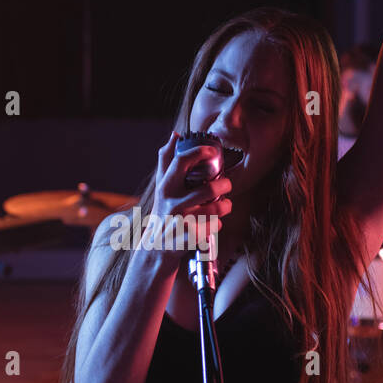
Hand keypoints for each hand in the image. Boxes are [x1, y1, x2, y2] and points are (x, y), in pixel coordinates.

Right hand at [149, 131, 232, 262]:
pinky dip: (216, 225)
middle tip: (227, 184)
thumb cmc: (163, 211)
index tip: (212, 150)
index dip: (198, 152)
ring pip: (213, 210)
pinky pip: (210, 229)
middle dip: (223, 185)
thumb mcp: (162, 185)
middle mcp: (171, 202)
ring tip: (226, 204)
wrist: (155, 247)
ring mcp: (179, 221)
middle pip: (206, 189)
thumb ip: (167, 160)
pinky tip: (215, 222)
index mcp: (166, 186)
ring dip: (225, 206)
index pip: (180, 162)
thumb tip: (175, 135)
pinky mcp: (187, 239)